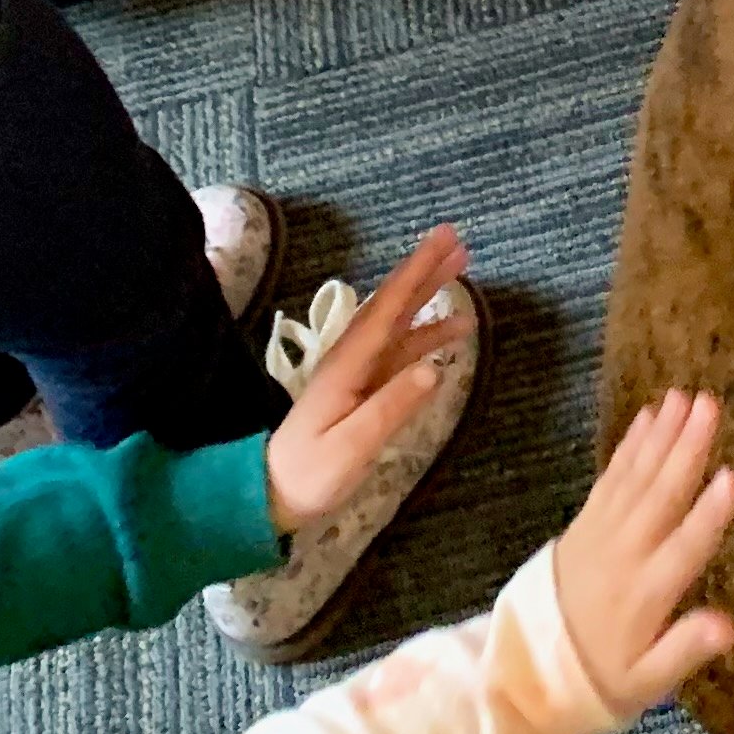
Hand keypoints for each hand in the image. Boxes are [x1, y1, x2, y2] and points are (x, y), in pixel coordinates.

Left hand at [263, 228, 478, 529]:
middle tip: (458, 244)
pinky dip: (425, 335)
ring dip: (427, 299)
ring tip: (462, 277)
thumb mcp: (352, 446)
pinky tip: (448, 334)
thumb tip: (435, 367)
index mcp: (348, 364)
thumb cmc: (310, 473)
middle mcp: (352, 359)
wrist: (271, 493)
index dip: (416, 272)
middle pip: (393, 307)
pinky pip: (399, 351)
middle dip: (424, 273)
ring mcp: (358, 374)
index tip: (443, 240)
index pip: (388, 308)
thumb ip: (392, 406)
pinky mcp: (363, 390)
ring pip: (398, 325)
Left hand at [552, 389, 733, 715]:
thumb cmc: (601, 677)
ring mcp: (602, 533)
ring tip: (684, 397)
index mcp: (645, 595)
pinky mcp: (586, 523)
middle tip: (709, 406)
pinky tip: (647, 417)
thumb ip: (683, 650)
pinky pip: (611, 477)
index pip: (683, 550)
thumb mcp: (643, 682)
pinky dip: (629, 445)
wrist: (528, 667)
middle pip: (660, 496)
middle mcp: (625, 555)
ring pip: (636, 477)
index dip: (708, 516)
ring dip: (661, 436)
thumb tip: (728, 627)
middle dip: (686, 450)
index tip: (732, 477)